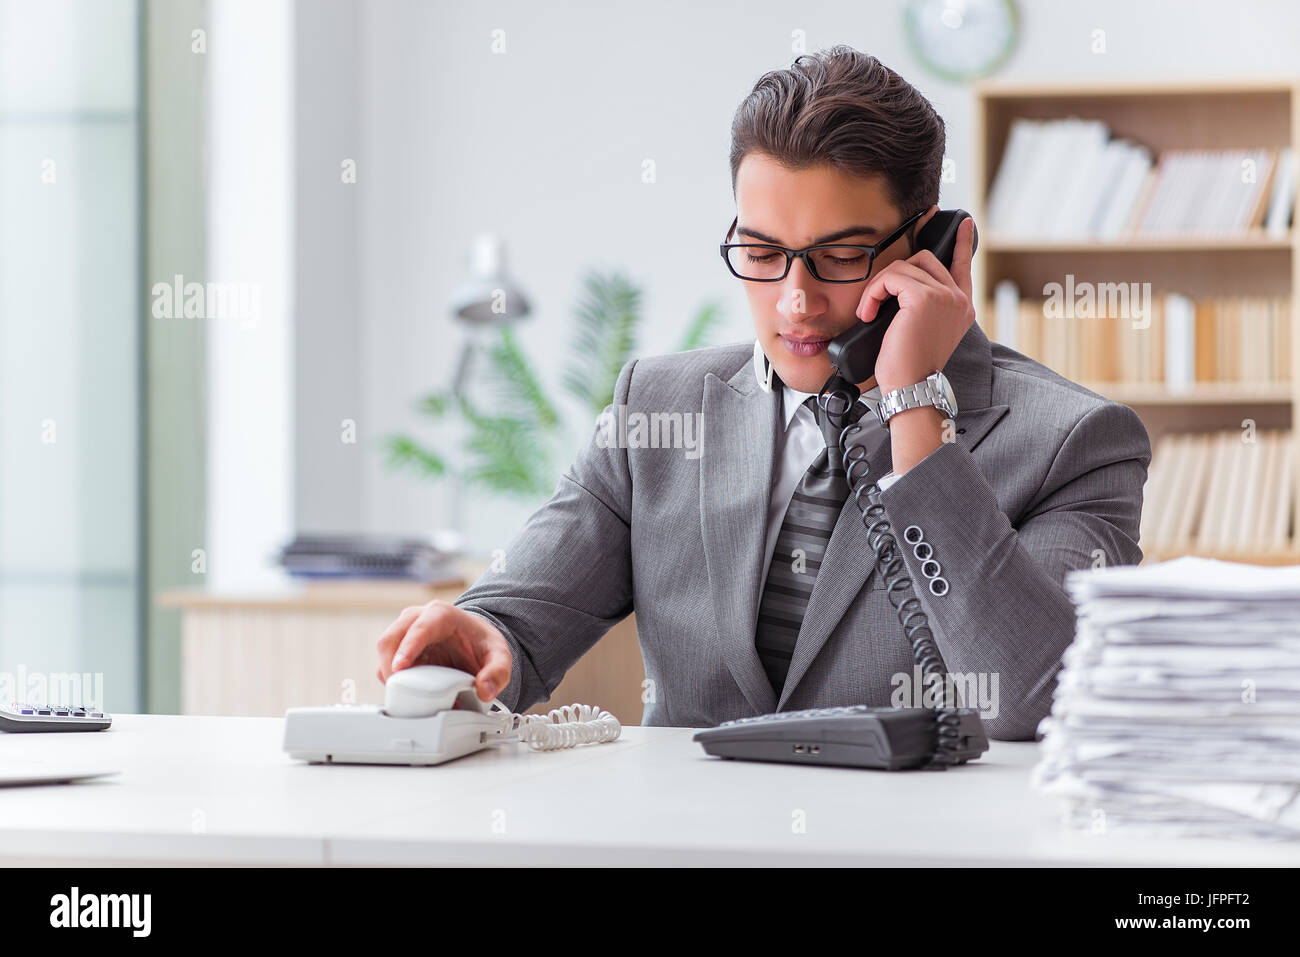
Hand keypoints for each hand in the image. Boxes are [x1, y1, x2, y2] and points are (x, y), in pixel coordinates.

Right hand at [375, 600, 512, 703]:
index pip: (419, 628)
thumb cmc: (482, 643)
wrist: (475, 640)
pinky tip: (407, 693)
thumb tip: (484, 690)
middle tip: (400, 691)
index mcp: (441, 615)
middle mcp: (418, 618)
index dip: (407, 648)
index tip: (399, 668)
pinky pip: (386, 664)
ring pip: (385, 652)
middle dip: (390, 665)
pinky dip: (392, 680)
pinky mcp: (399, 649)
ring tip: (408, 697)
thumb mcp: (499, 655)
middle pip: (392, 638)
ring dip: (390, 675)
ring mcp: (405, 633)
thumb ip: (497, 672)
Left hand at [855, 215, 975, 392]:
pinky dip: (873, 293)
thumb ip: (921, 308)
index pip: (963, 266)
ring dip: (879, 288)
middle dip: (894, 275)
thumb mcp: (921, 333)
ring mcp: (944, 296)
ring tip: (870, 313)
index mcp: (961, 308)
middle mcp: (958, 300)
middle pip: (924, 260)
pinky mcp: (924, 298)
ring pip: (904, 267)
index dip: (962, 242)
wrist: (911, 388)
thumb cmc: (909, 369)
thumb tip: (899, 289)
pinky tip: (868, 314)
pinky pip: (891, 278)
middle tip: (876, 302)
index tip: (964, 223)